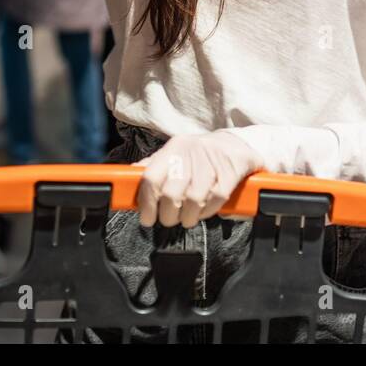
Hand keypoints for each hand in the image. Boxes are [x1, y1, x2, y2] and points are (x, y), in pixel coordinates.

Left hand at [136, 132, 264, 228]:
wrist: (235, 145)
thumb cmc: (199, 154)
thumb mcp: (175, 154)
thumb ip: (153, 167)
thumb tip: (130, 178)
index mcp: (173, 148)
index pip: (151, 177)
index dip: (146, 203)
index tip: (146, 218)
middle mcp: (190, 153)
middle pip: (171, 194)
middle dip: (168, 215)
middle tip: (169, 219)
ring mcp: (211, 163)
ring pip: (193, 200)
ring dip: (188, 217)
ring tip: (187, 218)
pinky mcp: (230, 173)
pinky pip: (215, 200)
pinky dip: (207, 212)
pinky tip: (203, 211)